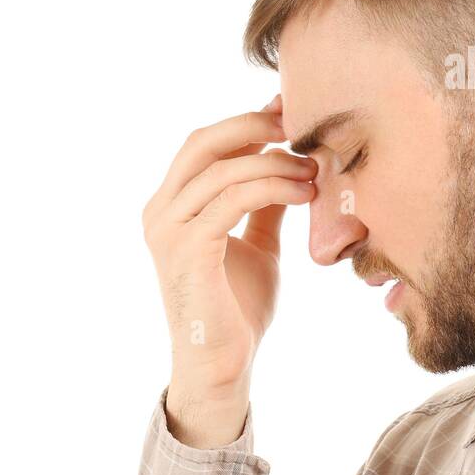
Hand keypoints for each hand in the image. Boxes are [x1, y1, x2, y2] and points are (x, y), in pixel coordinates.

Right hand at [141, 96, 316, 440]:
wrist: (223, 364)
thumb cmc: (238, 306)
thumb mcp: (258, 241)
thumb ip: (264, 203)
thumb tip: (289, 162)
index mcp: (171, 205)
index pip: (204, 145)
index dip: (245, 122)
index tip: (288, 109)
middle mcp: (159, 212)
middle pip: (203, 142)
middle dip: (253, 126)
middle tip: (298, 123)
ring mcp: (168, 231)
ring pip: (222, 170)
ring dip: (275, 162)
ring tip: (314, 170)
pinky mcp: (188, 251)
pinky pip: (231, 200)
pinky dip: (272, 187)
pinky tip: (305, 193)